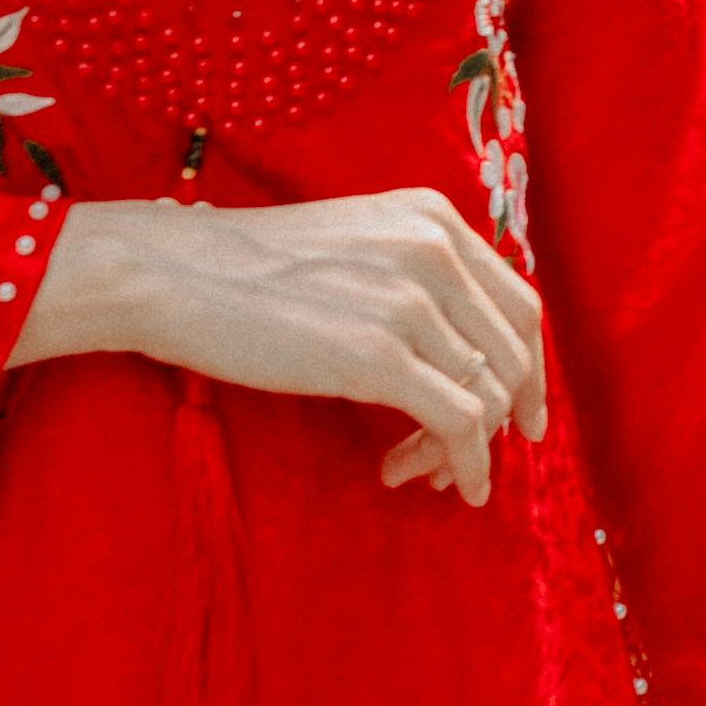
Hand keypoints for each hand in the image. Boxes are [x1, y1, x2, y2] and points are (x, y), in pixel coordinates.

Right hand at [32, 189, 546, 502]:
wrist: (174, 273)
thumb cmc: (252, 271)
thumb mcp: (358, 246)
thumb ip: (418, 276)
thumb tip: (467, 357)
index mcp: (435, 219)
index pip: (520, 305)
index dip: (531, 369)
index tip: (524, 416)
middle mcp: (436, 250)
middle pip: (511, 355)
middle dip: (497, 419)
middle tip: (460, 459)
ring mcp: (411, 301)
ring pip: (486, 394)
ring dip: (467, 448)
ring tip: (424, 472)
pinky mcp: (378, 355)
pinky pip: (460, 422)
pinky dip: (468, 463)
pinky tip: (454, 487)